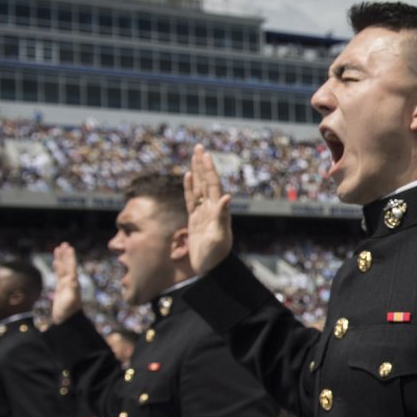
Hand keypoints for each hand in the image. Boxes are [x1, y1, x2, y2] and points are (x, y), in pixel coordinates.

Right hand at [51, 243, 81, 323]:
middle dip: (66, 255)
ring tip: (59, 249)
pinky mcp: (60, 288)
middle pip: (68, 265)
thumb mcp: (71, 300)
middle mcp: (71, 282)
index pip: (72, 267)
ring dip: (61, 258)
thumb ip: (73, 290)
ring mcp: (65, 284)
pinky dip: (57, 267)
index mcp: (73, 283)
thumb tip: (73, 279)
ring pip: (63, 268)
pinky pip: (58, 274)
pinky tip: (56, 262)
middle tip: (65, 244)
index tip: (69, 248)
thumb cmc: (68, 311)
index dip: (70, 257)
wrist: (67, 320)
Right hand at [184, 144, 233, 274]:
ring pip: (198, 188)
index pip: (213, 185)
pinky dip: (190, 188)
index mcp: (218, 210)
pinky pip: (191, 200)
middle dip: (202, 165)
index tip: (205, 154)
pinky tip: (188, 177)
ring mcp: (203, 214)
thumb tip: (227, 196)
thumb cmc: (217, 255)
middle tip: (199, 147)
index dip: (209, 169)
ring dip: (197, 172)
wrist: (212, 269)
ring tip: (194, 157)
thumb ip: (222, 216)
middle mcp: (212, 209)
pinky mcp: (195, 221)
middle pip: (206, 182)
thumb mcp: (220, 236)